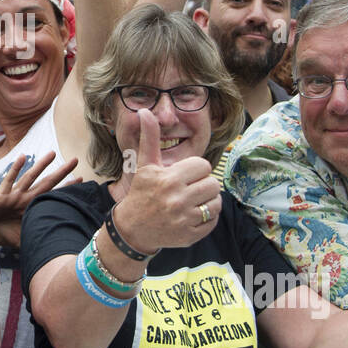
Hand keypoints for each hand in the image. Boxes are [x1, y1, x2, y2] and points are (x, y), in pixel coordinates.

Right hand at [0, 151, 79, 248]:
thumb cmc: (1, 233)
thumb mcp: (22, 240)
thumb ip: (35, 240)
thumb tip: (51, 249)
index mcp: (31, 208)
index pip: (53, 196)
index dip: (67, 188)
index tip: (82, 179)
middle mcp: (25, 199)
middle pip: (47, 182)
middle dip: (61, 172)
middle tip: (75, 160)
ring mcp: (14, 196)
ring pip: (30, 178)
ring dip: (41, 166)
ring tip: (53, 153)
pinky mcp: (2, 197)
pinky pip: (9, 181)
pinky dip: (15, 170)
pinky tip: (22, 157)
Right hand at [112, 109, 221, 253]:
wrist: (132, 228)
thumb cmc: (141, 192)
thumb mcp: (145, 165)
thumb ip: (150, 138)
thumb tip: (145, 110)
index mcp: (169, 179)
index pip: (203, 166)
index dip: (196, 170)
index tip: (184, 175)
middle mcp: (177, 200)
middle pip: (213, 184)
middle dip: (203, 185)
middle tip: (189, 189)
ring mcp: (184, 220)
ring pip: (216, 203)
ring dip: (207, 201)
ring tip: (193, 202)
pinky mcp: (189, 236)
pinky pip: (212, 222)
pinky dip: (206, 218)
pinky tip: (192, 215)